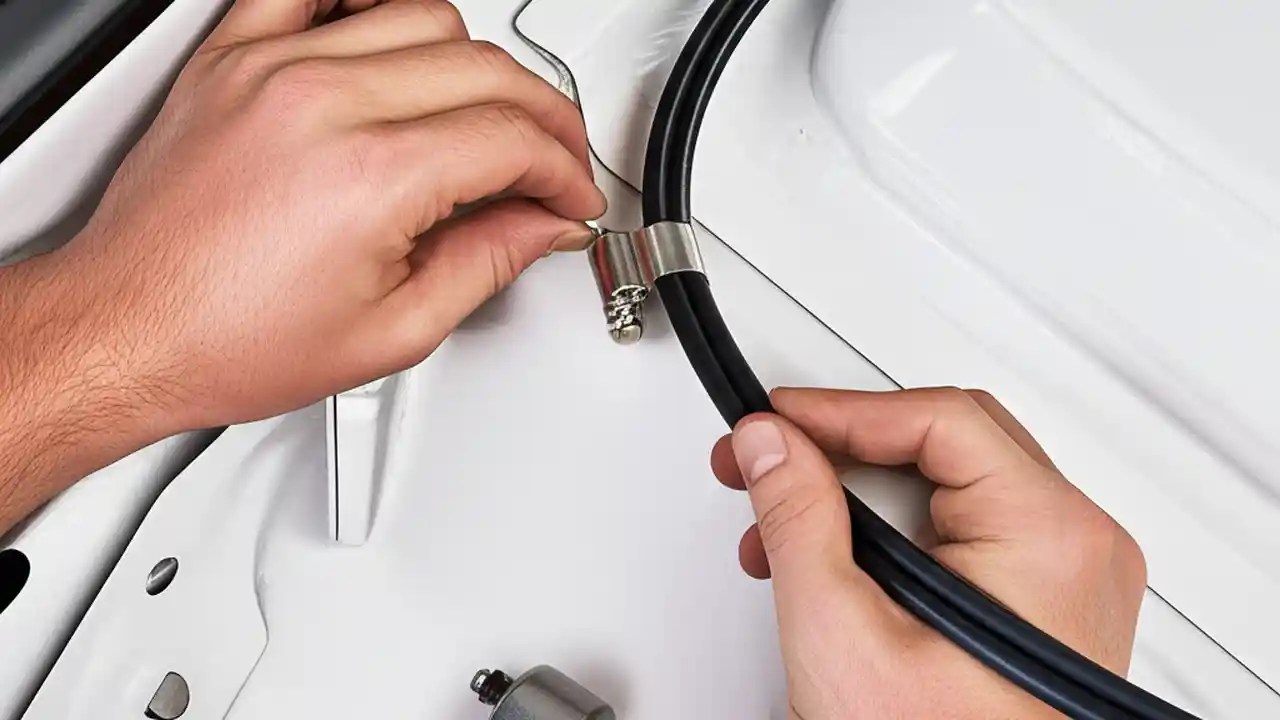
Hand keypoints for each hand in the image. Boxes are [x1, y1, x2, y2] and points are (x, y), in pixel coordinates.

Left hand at [0, 0, 602, 532]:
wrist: (127, 329)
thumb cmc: (229, 340)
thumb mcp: (393, 331)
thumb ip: (488, 262)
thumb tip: (544, 225)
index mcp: (370, 176)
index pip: (512, 138)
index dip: (563, 170)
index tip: (569, 197)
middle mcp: (322, 101)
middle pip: (486, 68)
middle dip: (543, 120)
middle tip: (550, 165)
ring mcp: (273, 66)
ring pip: (425, 14)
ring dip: (475, 67)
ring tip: (481, 119)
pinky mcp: (233, 55)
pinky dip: (371, 3)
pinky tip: (393, 40)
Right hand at [710, 388, 1146, 718]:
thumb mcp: (842, 631)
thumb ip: (799, 518)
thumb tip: (772, 444)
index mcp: (1050, 539)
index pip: (936, 421)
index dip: (840, 411)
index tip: (776, 421)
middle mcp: (1079, 548)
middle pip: (946, 442)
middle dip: (841, 450)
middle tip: (769, 459)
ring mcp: (1069, 576)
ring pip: (948, 485)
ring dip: (857, 497)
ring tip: (783, 530)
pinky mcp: (1044, 603)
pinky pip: (964, 530)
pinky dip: (892, 535)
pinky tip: (832, 561)